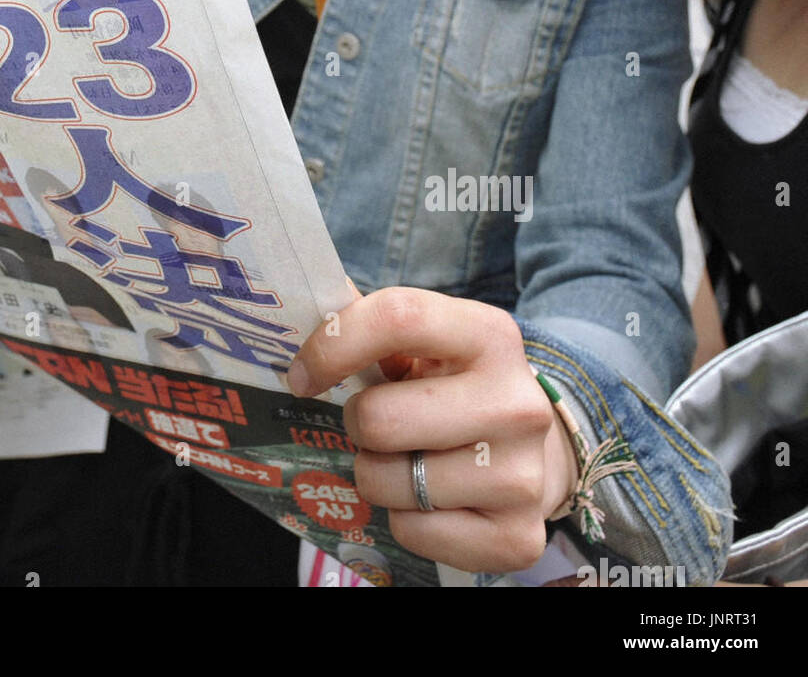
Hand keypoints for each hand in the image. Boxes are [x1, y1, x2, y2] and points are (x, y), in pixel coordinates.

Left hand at [288, 286, 578, 573]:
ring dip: (378, 474)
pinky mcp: (517, 537)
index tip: (302, 374)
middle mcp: (517, 402)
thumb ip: (370, 321)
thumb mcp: (427, 342)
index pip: (398, 317)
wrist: (539, 450)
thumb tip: (300, 301)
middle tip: (376, 423)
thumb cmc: (456, 386)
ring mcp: (522, 475)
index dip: (333, 345)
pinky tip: (433, 499)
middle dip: (359, 423)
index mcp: (489, 334)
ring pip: (388, 481)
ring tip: (408, 459)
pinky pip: (412, 531)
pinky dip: (406, 520)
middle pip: (380, 418)